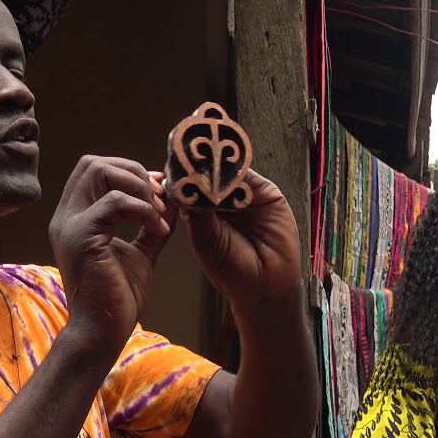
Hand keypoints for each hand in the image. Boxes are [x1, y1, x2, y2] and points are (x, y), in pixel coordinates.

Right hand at [49, 157, 173, 354]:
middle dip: (133, 171)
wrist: (103, 332)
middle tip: (158, 197)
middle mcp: (67, 216)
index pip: (94, 169)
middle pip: (93, 162)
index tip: (159, 192)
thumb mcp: (141, 252)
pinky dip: (142, 209)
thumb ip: (151, 225)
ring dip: (138, 186)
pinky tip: (158, 230)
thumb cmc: (118, 297)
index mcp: (77, 217)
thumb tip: (171, 200)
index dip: (130, 172)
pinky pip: (114, 200)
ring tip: (159, 214)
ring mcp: (70, 224)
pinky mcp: (81, 236)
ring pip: (99, 170)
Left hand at [167, 169, 302, 308]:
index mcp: (199, 212)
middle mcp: (220, 200)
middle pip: (207, 175)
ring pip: (228, 172)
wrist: (267, 284)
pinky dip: (239, 169)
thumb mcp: (207, 241)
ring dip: (218, 164)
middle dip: (198, 166)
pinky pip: (250, 176)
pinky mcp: (265, 192)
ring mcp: (242, 195)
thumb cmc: (232, 269)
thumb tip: (187, 184)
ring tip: (207, 156)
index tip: (170, 168)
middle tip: (188, 153)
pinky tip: (229, 167)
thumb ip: (198, 213)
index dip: (179, 178)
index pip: (186, 188)